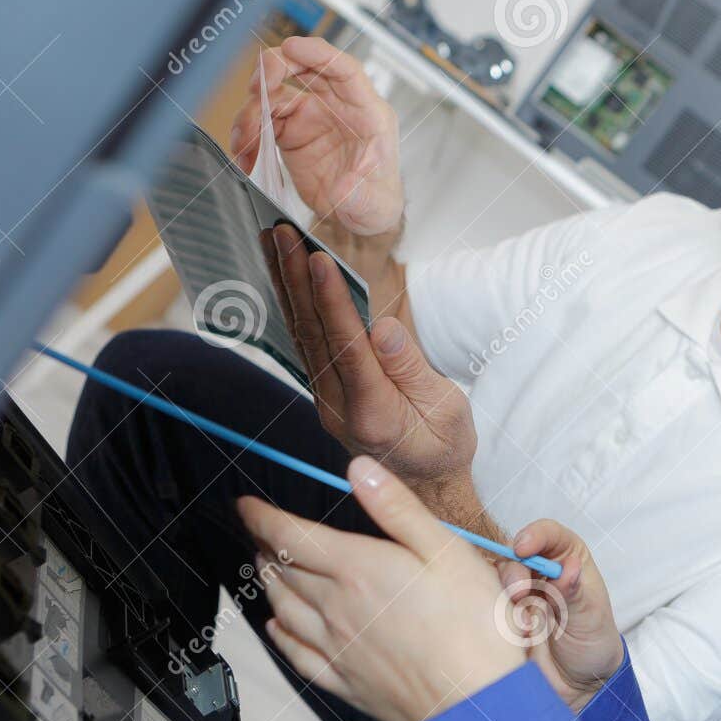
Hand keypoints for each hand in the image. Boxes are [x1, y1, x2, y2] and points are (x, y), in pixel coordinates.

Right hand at [231, 37, 402, 235]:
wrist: (358, 214)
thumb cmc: (376, 198)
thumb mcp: (375, 202)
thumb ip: (359, 193)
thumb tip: (342, 188)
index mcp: (366, 111)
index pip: (344, 69)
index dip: (318, 53)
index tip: (292, 46)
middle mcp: (336, 106)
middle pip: (303, 68)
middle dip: (275, 70)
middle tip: (256, 89)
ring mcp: (311, 116)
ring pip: (274, 95)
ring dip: (252, 113)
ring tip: (245, 143)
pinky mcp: (290, 132)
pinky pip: (262, 122)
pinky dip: (247, 135)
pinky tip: (245, 154)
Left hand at [237, 457, 526, 720]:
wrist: (475, 704)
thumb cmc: (472, 628)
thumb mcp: (447, 550)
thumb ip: (398, 508)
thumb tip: (359, 469)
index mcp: (358, 569)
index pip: (291, 536)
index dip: (262, 517)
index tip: (247, 506)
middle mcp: (336, 608)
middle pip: (283, 570)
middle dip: (265, 545)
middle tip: (261, 532)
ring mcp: (337, 648)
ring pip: (283, 609)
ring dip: (269, 584)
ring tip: (266, 568)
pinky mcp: (345, 682)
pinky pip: (296, 654)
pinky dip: (279, 635)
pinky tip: (277, 628)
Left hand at [262, 222, 475, 487]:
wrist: (425, 486)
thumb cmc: (443, 445)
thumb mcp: (447, 410)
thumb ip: (413, 370)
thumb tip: (385, 327)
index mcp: (374, 413)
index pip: (347, 348)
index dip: (331, 301)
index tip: (319, 260)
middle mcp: (339, 408)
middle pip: (313, 336)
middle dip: (296, 281)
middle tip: (282, 235)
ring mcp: (325, 402)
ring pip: (302, 336)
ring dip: (287, 287)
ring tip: (273, 243)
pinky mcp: (323, 393)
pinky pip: (305, 344)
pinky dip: (293, 305)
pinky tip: (285, 277)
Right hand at [496, 520, 623, 711]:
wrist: (575, 687)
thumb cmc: (591, 646)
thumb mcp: (591, 621)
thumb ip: (577, 594)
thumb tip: (569, 568)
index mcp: (567, 560)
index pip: (549, 535)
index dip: (535, 535)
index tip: (524, 548)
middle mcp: (539, 571)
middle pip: (514, 553)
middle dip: (513, 568)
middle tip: (519, 592)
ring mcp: (516, 593)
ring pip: (495, 576)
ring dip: (499, 589)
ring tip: (515, 616)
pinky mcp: (498, 615)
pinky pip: (483, 601)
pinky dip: (486, 607)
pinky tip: (501, 627)